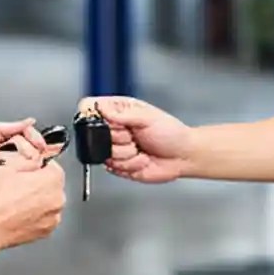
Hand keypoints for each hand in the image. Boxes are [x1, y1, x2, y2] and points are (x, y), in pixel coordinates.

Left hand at [0, 118, 48, 192]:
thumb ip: (12, 127)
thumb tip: (31, 121)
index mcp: (9, 141)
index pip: (32, 140)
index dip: (38, 141)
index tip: (42, 144)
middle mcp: (10, 157)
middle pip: (33, 154)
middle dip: (32, 151)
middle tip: (28, 151)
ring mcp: (6, 171)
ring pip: (26, 168)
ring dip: (24, 164)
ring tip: (16, 160)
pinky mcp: (0, 185)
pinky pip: (14, 183)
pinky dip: (16, 178)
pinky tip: (12, 172)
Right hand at [0, 154, 65, 250]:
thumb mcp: (7, 167)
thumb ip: (28, 161)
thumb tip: (35, 162)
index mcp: (52, 179)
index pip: (51, 167)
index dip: (37, 167)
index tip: (28, 171)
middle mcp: (58, 198)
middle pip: (52, 185)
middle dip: (39, 184)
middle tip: (20, 187)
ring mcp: (54, 217)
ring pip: (49, 202)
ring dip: (39, 200)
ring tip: (18, 202)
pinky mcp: (47, 231)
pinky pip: (45, 218)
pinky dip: (37, 215)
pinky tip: (20, 214)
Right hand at [77, 96, 193, 183]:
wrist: (182, 156)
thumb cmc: (170, 132)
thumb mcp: (148, 117)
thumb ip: (123, 114)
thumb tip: (102, 108)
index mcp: (119, 110)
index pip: (91, 107)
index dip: (91, 113)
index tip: (107, 120)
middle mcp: (114, 129)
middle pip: (94, 134)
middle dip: (117, 138)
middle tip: (133, 136)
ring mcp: (114, 148)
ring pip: (105, 153)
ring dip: (126, 153)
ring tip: (140, 148)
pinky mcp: (118, 165)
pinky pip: (113, 167)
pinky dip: (130, 165)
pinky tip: (141, 160)